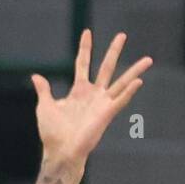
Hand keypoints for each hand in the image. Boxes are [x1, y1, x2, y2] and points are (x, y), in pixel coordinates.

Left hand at [32, 30, 152, 167]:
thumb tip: (35, 76)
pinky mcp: (107, 114)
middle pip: (106, 67)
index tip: (87, 32)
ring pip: (121, 82)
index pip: (83, 64)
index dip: (85, 48)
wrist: (60, 151)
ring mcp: (102, 103)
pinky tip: (139, 81)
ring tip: (148, 59)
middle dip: (114, 51)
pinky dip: (130, 91)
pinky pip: (121, 100)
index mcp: (78, 91)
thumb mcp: (45, 106)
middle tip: (122, 34)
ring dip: (135, 70)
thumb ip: (44, 90)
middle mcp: (93, 94)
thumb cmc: (52, 133)